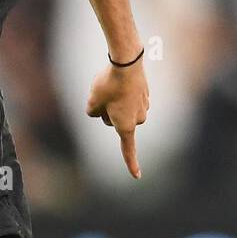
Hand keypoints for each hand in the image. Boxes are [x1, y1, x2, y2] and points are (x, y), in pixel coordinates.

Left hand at [86, 59, 148, 178]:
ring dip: (115, 101)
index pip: (128, 150)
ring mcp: (144, 105)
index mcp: (126, 126)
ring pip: (123, 109)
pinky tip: (120, 79)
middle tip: (104, 97)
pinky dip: (122, 91)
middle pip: (115, 122)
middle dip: (107, 112)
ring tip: (112, 86)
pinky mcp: (145, 93)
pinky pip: (129, 97)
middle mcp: (139, 119)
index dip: (131, 164)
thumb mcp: (91, 103)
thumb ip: (93, 113)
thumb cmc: (108, 84)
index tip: (137, 176)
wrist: (127, 61)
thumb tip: (100, 111)